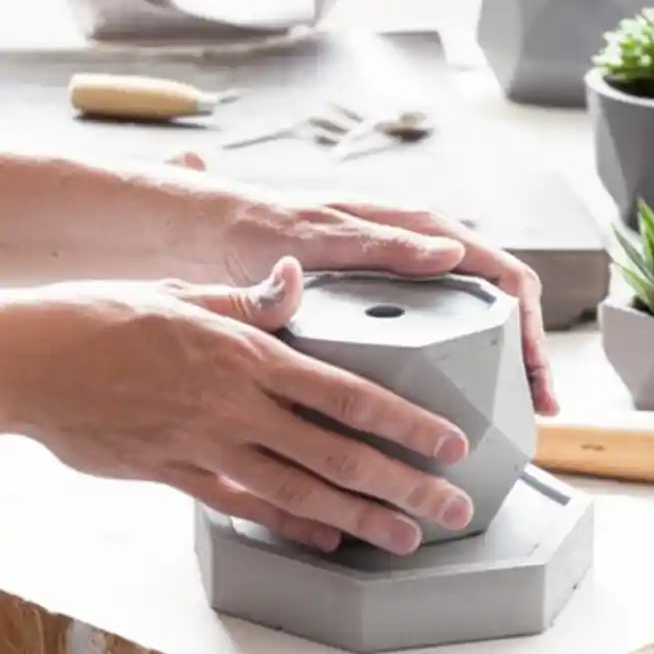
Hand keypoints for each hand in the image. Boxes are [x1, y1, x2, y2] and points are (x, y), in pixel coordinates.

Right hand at [0, 257, 473, 554]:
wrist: (30, 360)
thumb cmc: (109, 318)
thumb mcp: (190, 294)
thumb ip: (255, 301)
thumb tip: (297, 276)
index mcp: (251, 358)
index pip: (348, 394)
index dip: (405, 422)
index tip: (449, 441)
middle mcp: (239, 409)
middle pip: (338, 454)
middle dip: (403, 483)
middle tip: (450, 504)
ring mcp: (208, 448)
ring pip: (300, 492)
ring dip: (359, 517)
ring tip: (405, 535)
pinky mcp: (176, 475)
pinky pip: (243, 507)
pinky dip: (288, 525)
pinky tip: (325, 539)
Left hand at [168, 153, 557, 415]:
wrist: (201, 231)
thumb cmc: (259, 229)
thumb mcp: (320, 238)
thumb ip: (381, 243)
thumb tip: (450, 252)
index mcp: (414, 230)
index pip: (500, 274)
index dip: (526, 323)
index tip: (534, 369)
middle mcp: (420, 252)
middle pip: (501, 302)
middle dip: (529, 352)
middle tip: (540, 402)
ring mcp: (404, 279)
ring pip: (478, 320)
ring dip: (506, 364)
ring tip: (519, 411)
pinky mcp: (383, 304)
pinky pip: (446, 331)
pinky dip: (469, 364)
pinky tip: (469, 398)